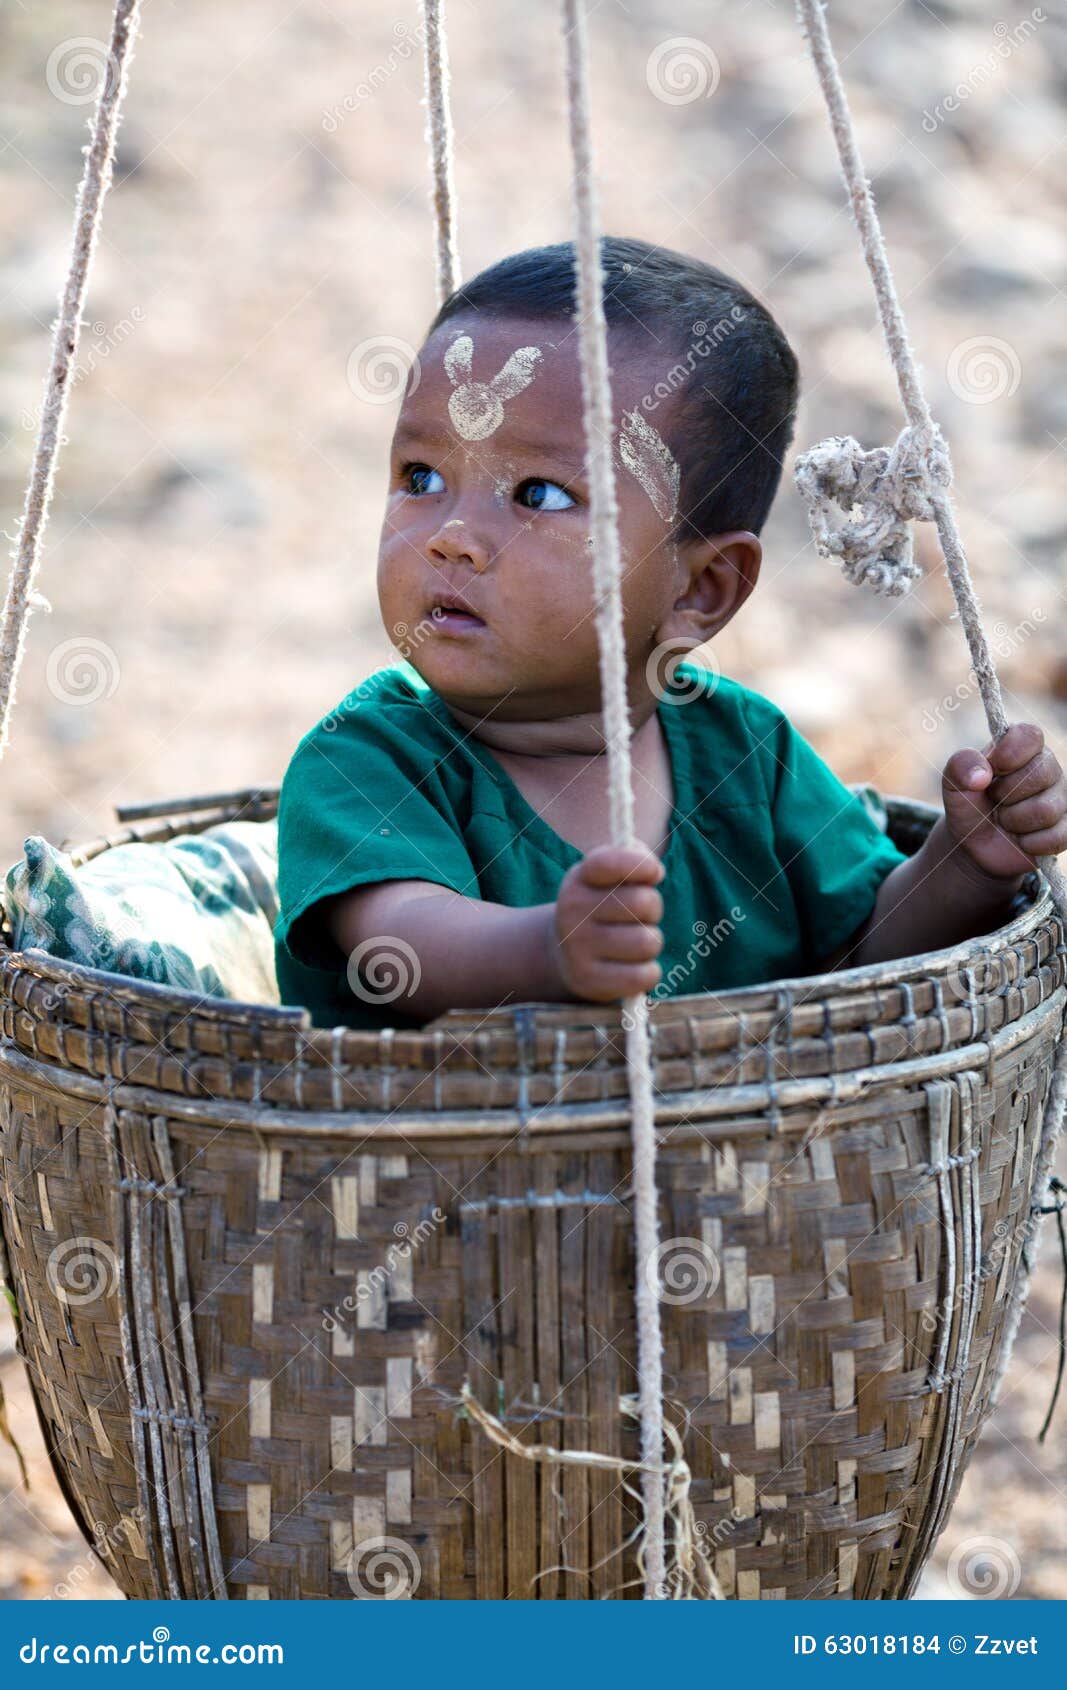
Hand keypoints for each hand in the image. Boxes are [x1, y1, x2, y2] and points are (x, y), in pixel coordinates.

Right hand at [552, 844, 664, 1002]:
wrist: (562, 953)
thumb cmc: (600, 907)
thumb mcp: (606, 878)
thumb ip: (633, 861)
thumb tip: (654, 871)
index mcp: (578, 880)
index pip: (611, 863)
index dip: (642, 864)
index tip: (654, 872)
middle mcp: (572, 911)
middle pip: (644, 903)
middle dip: (653, 910)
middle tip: (640, 916)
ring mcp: (577, 948)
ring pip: (647, 942)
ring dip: (652, 942)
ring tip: (635, 942)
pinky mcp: (588, 980)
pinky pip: (643, 976)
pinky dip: (649, 972)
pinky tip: (636, 968)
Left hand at [942, 722, 1066, 882]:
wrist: (976, 846)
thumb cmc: (970, 806)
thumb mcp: (954, 785)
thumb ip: (960, 767)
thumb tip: (982, 775)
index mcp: (1021, 748)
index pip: (1030, 735)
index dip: (1011, 752)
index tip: (994, 767)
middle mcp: (1047, 768)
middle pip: (1040, 772)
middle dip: (1006, 794)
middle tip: (995, 800)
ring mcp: (1061, 798)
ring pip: (1045, 810)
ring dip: (1014, 821)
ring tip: (1006, 820)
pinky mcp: (1066, 828)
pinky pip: (1056, 837)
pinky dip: (1028, 843)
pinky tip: (1021, 839)